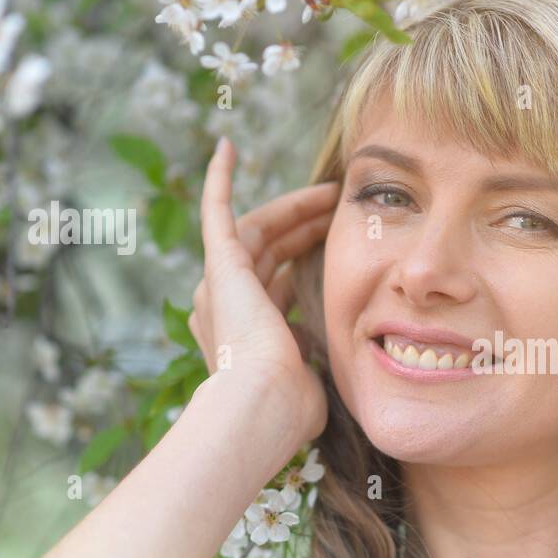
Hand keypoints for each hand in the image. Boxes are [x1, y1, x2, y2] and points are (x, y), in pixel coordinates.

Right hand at [188, 136, 335, 447]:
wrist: (262, 407)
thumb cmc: (291, 408)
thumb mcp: (312, 379)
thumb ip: (316, 361)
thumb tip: (330, 356)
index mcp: (246, 332)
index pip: (277, 282)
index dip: (305, 258)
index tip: (335, 241)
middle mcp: (225, 305)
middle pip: (270, 250)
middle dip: (306, 226)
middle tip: (341, 205)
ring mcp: (219, 285)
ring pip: (258, 230)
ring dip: (293, 207)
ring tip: (329, 190)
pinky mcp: (219, 267)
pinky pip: (216, 213)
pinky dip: (219, 180)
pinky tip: (226, 148)